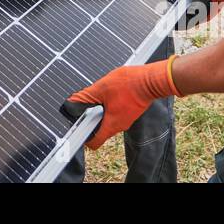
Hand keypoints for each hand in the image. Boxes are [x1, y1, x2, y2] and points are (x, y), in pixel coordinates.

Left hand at [63, 57, 180, 148]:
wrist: (151, 80)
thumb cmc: (129, 84)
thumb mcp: (102, 88)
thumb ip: (85, 96)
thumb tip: (71, 102)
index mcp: (111, 125)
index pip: (94, 142)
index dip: (83, 137)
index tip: (77, 126)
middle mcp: (119, 126)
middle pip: (99, 130)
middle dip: (90, 119)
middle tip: (85, 105)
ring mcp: (126, 119)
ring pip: (107, 120)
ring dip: (100, 110)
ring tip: (97, 95)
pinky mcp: (130, 112)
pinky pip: (115, 113)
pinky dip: (109, 106)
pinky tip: (108, 93)